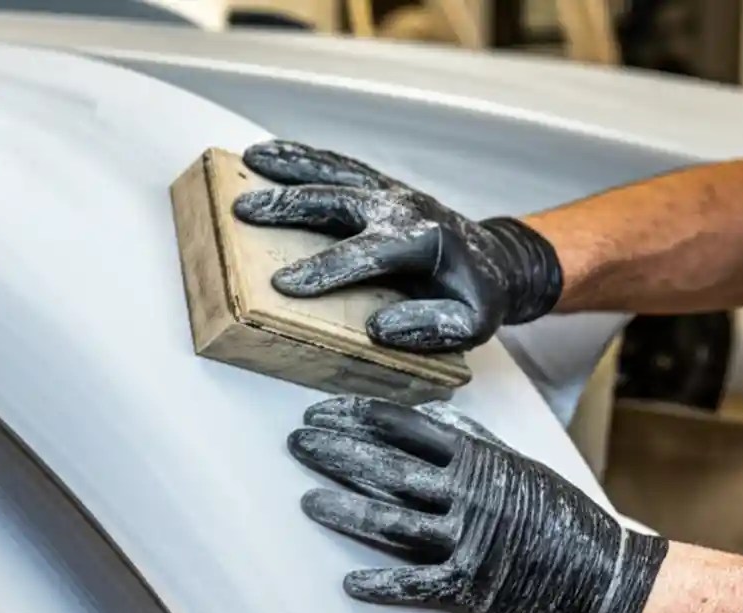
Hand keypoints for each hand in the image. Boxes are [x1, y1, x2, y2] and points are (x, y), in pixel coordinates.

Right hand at [234, 140, 563, 351]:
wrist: (496, 258)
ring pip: (334, 172)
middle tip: (246, 209)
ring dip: (289, 167)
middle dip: (290, 204)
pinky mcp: (378, 186)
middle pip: (338, 200)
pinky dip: (302, 156)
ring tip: (250, 159)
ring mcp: (389, 192)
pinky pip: (337, 166)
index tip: (284, 284)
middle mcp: (403, 208)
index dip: (324, 270)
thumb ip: (430, 327)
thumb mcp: (472, 323)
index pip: (365, 255)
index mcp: (424, 243)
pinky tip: (270, 154)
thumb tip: (379, 327)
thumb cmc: (477, 295)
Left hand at [289, 395, 667, 612]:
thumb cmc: (559, 515)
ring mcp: (466, 539)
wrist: (605, 575)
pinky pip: (415, 582)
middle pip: (386, 467)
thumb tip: (429, 411)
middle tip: (296, 443)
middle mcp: (466, 493)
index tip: (321, 410)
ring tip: (306, 499)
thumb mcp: (517, 463)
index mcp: (476, 458)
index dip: (356, 416)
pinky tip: (348, 581)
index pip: (402, 426)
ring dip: (343, 508)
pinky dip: (380, 583)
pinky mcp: (469, 585)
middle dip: (335, 453)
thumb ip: (471, 439)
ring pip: (390, 520)